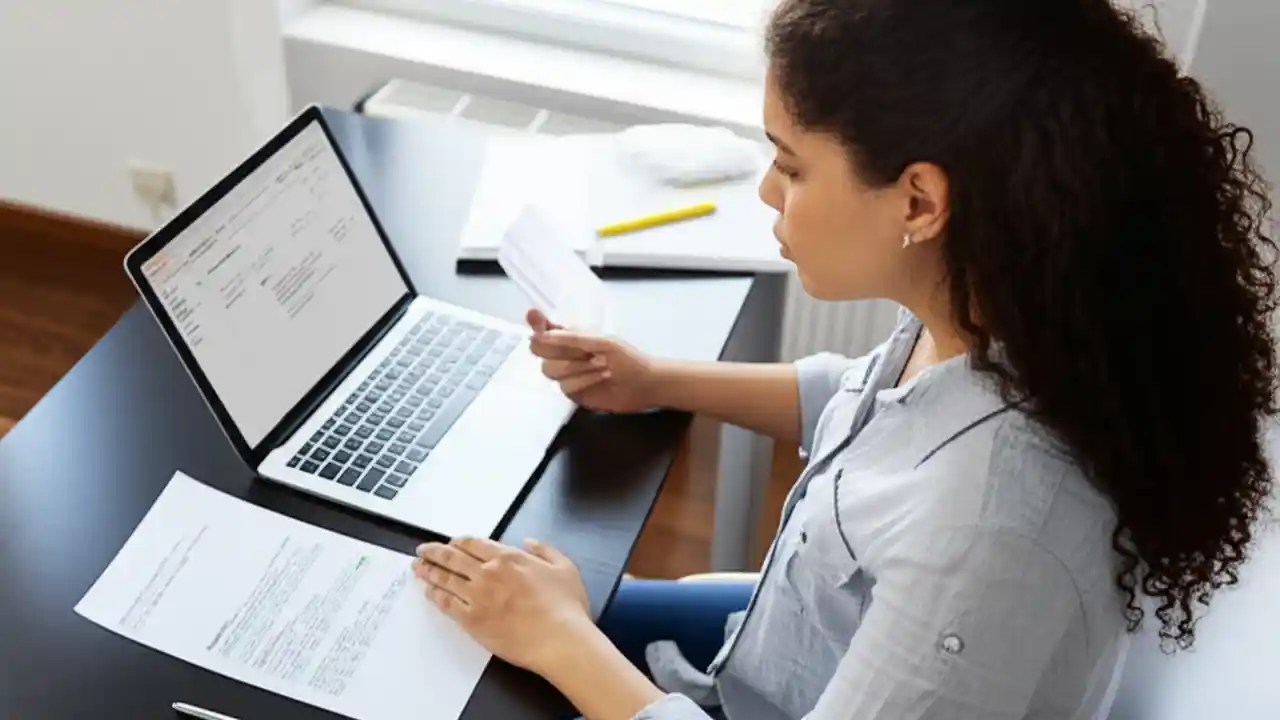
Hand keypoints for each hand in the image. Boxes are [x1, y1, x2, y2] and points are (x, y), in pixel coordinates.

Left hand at [413, 536, 592, 674]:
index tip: (450, 543)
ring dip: (428, 572)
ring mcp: (478, 597)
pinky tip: (429, 593)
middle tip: (422, 550)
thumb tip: (529, 542)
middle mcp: (488, 573)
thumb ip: (545, 550)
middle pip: (453, 557)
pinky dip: (435, 596)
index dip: (458, 542)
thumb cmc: (566, 607)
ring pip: (445, 579)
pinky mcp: (472, 620)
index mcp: (509, 558)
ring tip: (417, 568)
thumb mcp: (565, 567)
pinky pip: (447, 604)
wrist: (559, 640)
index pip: (474, 543)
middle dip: (434, 552)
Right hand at [526, 309, 659, 412]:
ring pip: (550, 370)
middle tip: (584, 350)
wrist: (645, 385)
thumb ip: (572, 338)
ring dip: (577, 367)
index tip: (533, 315)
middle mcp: (565, 355)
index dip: (537, 323)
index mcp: (572, 338)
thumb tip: (542, 334)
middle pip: (539, 351)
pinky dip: (583, 381)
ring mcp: (567, 375)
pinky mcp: (573, 394)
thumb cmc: (629, 359)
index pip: (546, 330)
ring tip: (602, 365)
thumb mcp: (603, 342)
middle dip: (559, 350)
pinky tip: (601, 377)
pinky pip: (564, 387)